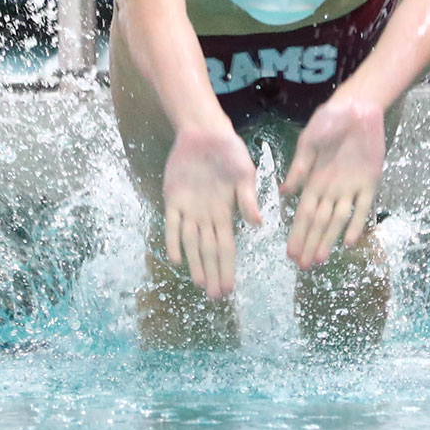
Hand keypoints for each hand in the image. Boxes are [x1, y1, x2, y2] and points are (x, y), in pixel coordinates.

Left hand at [163, 126, 262, 297]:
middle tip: (215, 297)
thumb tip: (257, 224)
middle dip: (212, 274)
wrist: (204, 132)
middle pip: (209, 251)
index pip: (226, 247)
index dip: (226, 269)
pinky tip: (176, 258)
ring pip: (191, 243)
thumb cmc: (229, 151)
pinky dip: (173, 241)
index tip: (229, 288)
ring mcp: (189, 209)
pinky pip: (172, 224)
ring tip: (200, 285)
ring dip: (195, 264)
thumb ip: (248, 198)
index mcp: (226, 212)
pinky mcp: (173, 199)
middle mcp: (207, 216)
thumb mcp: (244, 173)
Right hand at [281, 95, 386, 269]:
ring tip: (319, 260)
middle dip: (310, 244)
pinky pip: (363, 206)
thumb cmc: (330, 120)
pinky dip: (356, 223)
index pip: (303, 214)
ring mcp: (350, 187)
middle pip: (319, 223)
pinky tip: (349, 241)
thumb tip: (285, 191)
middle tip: (302, 266)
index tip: (289, 252)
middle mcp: (331, 189)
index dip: (297, 234)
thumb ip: (300, 166)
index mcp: (314, 181)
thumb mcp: (310, 141)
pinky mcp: (370, 181)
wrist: (357, 108)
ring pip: (338, 220)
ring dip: (329, 240)